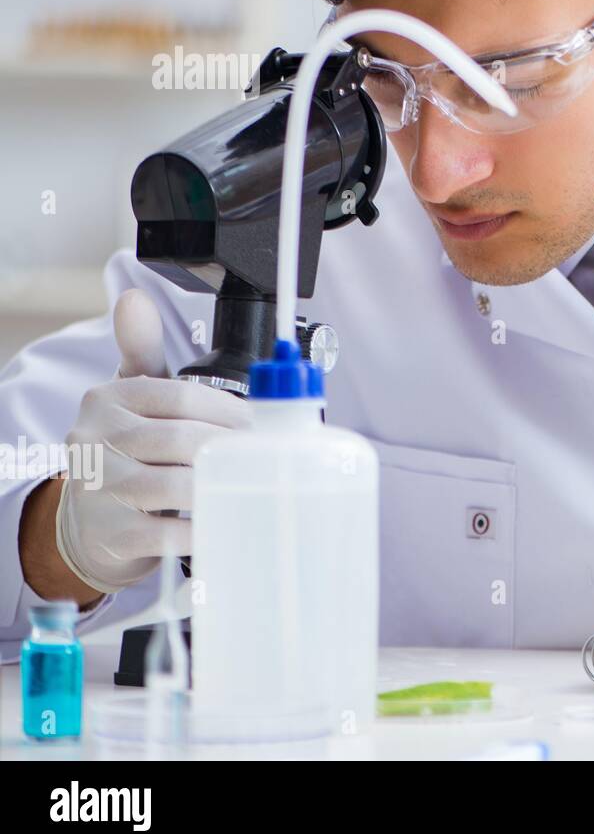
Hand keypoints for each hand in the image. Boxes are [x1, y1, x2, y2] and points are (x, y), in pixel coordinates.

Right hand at [53, 289, 250, 594]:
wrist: (89, 520)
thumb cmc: (126, 449)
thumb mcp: (131, 396)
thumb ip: (142, 349)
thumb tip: (135, 299)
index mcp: (107, 400)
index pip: (181, 396)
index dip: (230, 410)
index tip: (262, 423)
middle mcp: (93, 441)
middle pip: (179, 440)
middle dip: (231, 447)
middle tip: (266, 454)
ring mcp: (97, 490)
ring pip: (170, 485)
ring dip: (217, 485)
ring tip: (250, 483)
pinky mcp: (109, 534)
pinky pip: (164, 533)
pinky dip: (200, 529)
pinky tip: (223, 521)